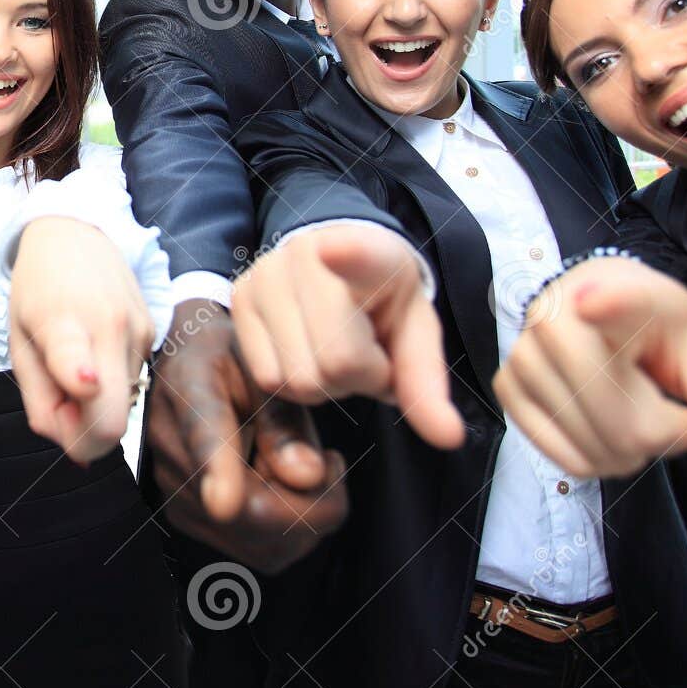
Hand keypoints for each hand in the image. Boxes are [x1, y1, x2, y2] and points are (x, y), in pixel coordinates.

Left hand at [7, 217, 153, 463]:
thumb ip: (39, 400)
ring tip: (71, 366)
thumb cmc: (37, 290)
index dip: (80, 400)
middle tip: (59, 412)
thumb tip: (72, 446)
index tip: (79, 389)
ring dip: (95, 405)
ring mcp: (139, 331)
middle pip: (114, 421)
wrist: (76, 233)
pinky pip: (131, 384)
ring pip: (122, 406)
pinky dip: (109, 385)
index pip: (80, 371)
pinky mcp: (153, 333)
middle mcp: (111, 327)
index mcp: (65, 323)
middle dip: (85, 438)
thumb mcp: (18, 342)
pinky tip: (92, 353)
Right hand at [146, 300, 349, 574]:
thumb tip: (308, 476)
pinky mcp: (190, 517)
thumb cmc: (234, 357)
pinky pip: (257, 549)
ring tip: (302, 467)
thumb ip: (287, 419)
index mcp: (190, 390)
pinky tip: (283, 487)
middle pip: (248, 513)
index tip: (225, 502)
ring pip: (260, 543)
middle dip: (313, 503)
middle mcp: (171, 447)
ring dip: (302, 517)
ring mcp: (176, 490)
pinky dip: (287, 530)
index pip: (204, 436)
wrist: (189, 362)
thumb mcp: (267, 367)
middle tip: (330, 461)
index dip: (217, 472)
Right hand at [231, 224, 462, 448]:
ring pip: (296, 378)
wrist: (336, 259)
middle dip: (358, 377)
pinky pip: (267, 378)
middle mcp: (308, 253)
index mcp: (371, 253)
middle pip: (334, 363)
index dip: (347, 255)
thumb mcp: (414, 335)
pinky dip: (292, 383)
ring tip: (333, 350)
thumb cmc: (383, 301)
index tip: (334, 250)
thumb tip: (448, 437)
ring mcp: (267, 273)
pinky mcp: (239, 296)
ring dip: (324, 384)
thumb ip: (426, 384)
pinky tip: (304, 352)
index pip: (358, 255)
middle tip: (364, 353)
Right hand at [494, 256, 686, 496]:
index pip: (619, 299)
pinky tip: (599, 426)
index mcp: (632, 294)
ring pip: (597, 449)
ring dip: (629, 453)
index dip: (612, 303)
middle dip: (665, 437)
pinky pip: (562, 457)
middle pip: (630, 426)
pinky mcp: (507, 382)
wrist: (599, 310)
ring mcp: (527, 349)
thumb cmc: (663, 336)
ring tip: (632, 412)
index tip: (593, 302)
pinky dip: (592, 459)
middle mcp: (564, 313)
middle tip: (665, 407)